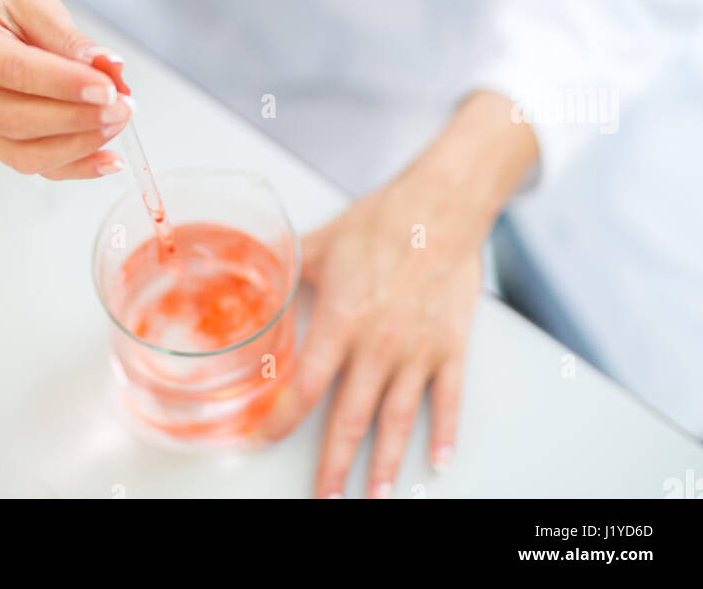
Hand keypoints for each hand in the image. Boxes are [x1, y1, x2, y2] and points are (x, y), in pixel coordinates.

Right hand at [0, 0, 132, 178]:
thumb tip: (108, 68)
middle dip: (77, 119)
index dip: (64, 84)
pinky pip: (30, 164)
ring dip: (79, 144)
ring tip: (119, 120)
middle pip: (15, 120)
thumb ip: (67, 37)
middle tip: (124, 107)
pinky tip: (109, 159)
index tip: (109, 88)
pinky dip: (73, 166)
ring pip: (22, 153)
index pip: (13, 71)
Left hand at [259, 92, 537, 497]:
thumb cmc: (384, 219)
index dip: (279, 420)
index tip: (262, 439)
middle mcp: (379, 345)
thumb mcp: (321, 243)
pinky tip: (439, 460)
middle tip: (324, 498)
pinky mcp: (450, 347)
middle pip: (350, 419)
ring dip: (385, 464)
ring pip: (398, 421)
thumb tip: (254, 283)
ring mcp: (418, 351)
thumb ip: (286, 270)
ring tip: (376, 494)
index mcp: (342, 320)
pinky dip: (445, 433)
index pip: (305, 387)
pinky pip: (448, 400)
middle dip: (334, 466)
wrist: (442, 205)